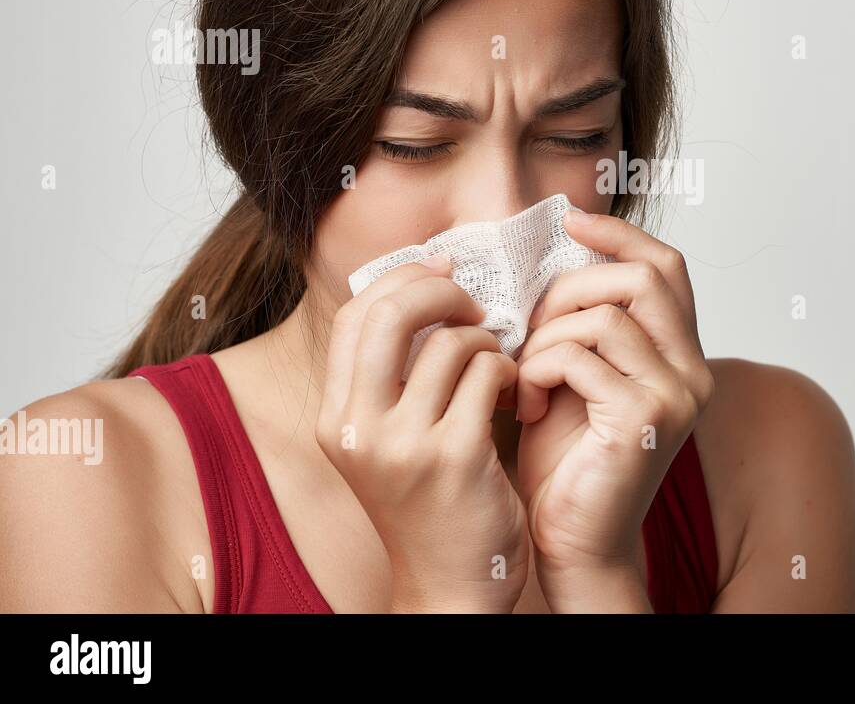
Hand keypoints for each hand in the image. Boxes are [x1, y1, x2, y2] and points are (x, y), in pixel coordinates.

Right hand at [315, 260, 529, 612]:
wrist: (451, 588)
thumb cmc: (429, 504)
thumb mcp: (387, 441)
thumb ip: (391, 376)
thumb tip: (423, 282)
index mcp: (335, 419)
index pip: (355, 315)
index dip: (402, 279)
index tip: (442, 272)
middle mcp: (358, 430)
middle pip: (391, 312)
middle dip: (441, 290)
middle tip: (474, 304)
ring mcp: (405, 446)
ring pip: (451, 342)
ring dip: (487, 341)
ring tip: (497, 368)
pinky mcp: (456, 458)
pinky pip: (487, 375)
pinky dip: (507, 372)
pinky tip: (511, 395)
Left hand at [514, 207, 714, 603]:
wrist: (572, 540)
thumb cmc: (567, 460)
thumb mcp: (576, 371)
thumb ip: (583, 318)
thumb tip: (557, 251)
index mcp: (681, 354)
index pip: (666, 266)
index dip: (620, 233)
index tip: (570, 219)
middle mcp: (693, 371)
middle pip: (642, 278)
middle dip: (570, 288)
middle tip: (532, 325)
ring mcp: (676, 396)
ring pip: (603, 315)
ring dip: (546, 338)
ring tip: (526, 375)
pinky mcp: (645, 419)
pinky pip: (581, 357)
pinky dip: (540, 369)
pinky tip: (527, 403)